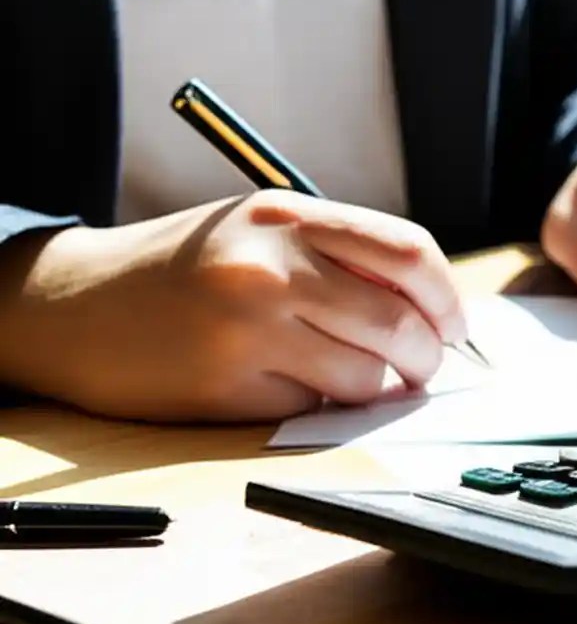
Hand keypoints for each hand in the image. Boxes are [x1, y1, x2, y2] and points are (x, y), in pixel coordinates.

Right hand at [0, 189, 465, 420]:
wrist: (75, 304)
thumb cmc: (185, 268)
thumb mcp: (261, 230)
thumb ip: (341, 255)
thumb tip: (430, 310)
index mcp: (289, 216)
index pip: (409, 253)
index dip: (448, 297)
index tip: (455, 326)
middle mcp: (271, 268)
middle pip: (400, 323)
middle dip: (429, 357)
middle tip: (425, 368)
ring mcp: (249, 330)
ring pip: (365, 377)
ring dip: (374, 387)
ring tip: (351, 375)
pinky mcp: (228, 388)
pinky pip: (313, 407)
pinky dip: (317, 404)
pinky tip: (285, 384)